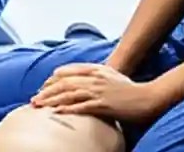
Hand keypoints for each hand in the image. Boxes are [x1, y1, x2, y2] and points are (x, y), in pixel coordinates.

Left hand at [31, 64, 170, 123]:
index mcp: (96, 70)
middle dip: (46, 91)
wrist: (148, 98)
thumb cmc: (130, 89)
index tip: (43, 88)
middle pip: (64, 82)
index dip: (52, 80)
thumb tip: (81, 81)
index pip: (67, 72)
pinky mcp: (104, 104)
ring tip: (39, 106)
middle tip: (34, 99)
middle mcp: (95, 78)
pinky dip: (68, 108)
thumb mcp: (111, 76)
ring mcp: (99, 90)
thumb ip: (96, 75)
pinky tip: (57, 112)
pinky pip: (82, 106)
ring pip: (69, 93)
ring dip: (52, 100)